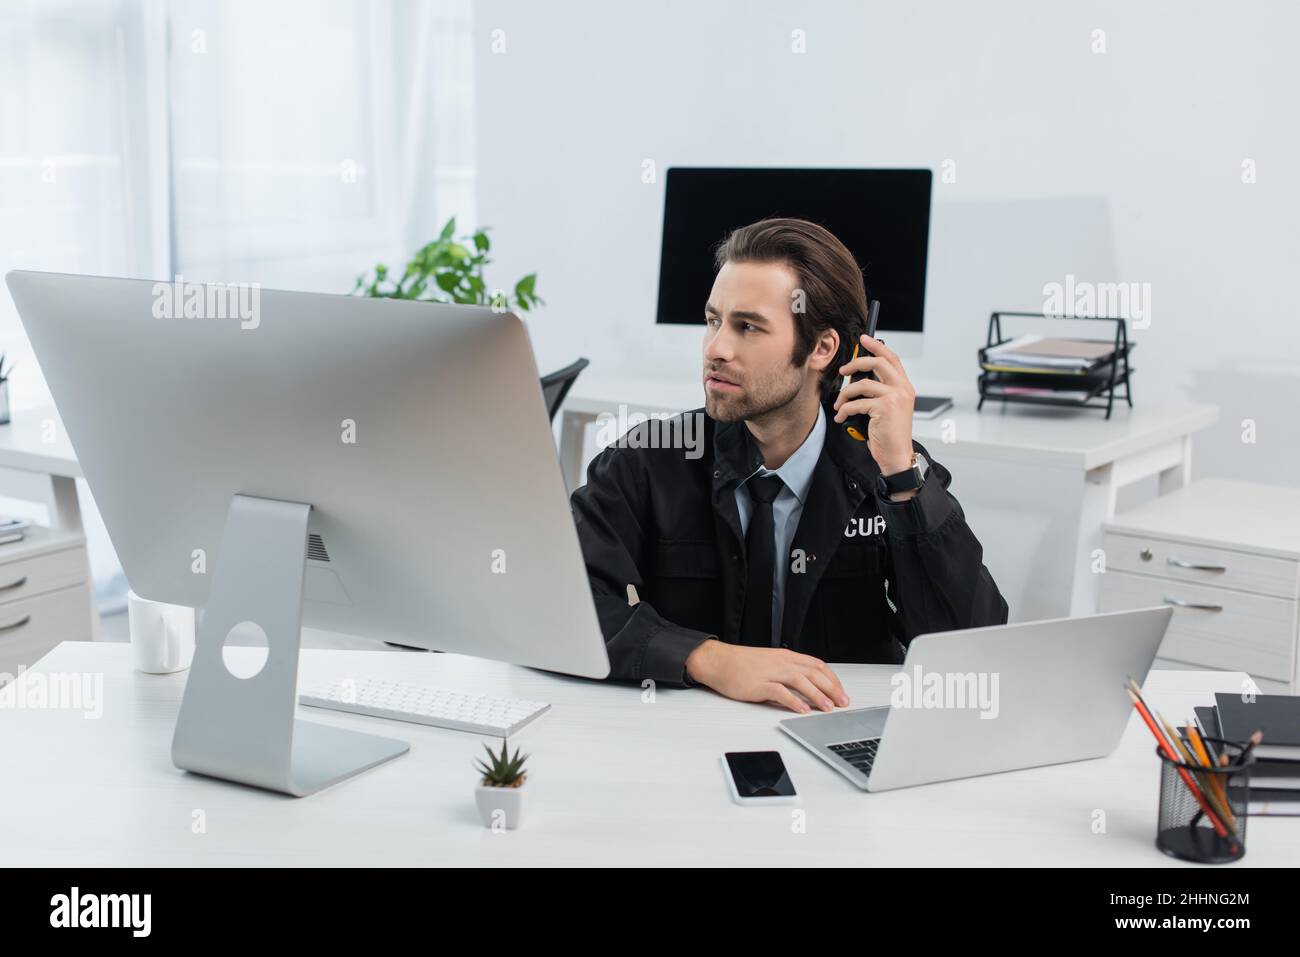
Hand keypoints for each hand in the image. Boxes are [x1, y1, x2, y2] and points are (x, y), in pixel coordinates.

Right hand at [685, 639, 849, 712]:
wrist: (717, 661)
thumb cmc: (741, 663)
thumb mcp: (770, 661)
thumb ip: (787, 669)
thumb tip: (806, 682)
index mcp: (785, 656)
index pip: (816, 665)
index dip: (832, 678)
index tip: (841, 691)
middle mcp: (781, 662)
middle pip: (813, 673)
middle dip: (831, 688)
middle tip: (843, 702)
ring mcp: (770, 673)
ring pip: (800, 681)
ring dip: (817, 695)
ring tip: (828, 707)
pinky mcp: (758, 685)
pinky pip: (780, 692)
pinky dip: (793, 701)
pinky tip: (802, 710)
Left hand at [832, 333, 916, 480]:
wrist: (896, 454)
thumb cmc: (889, 433)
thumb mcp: (887, 408)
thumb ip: (879, 391)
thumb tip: (858, 379)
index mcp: (904, 387)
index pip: (892, 358)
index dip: (877, 346)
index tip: (864, 339)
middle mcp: (903, 389)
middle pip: (877, 363)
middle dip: (856, 363)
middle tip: (843, 370)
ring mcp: (895, 397)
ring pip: (862, 384)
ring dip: (845, 395)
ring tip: (839, 405)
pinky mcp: (885, 408)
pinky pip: (856, 403)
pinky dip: (844, 409)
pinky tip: (841, 416)